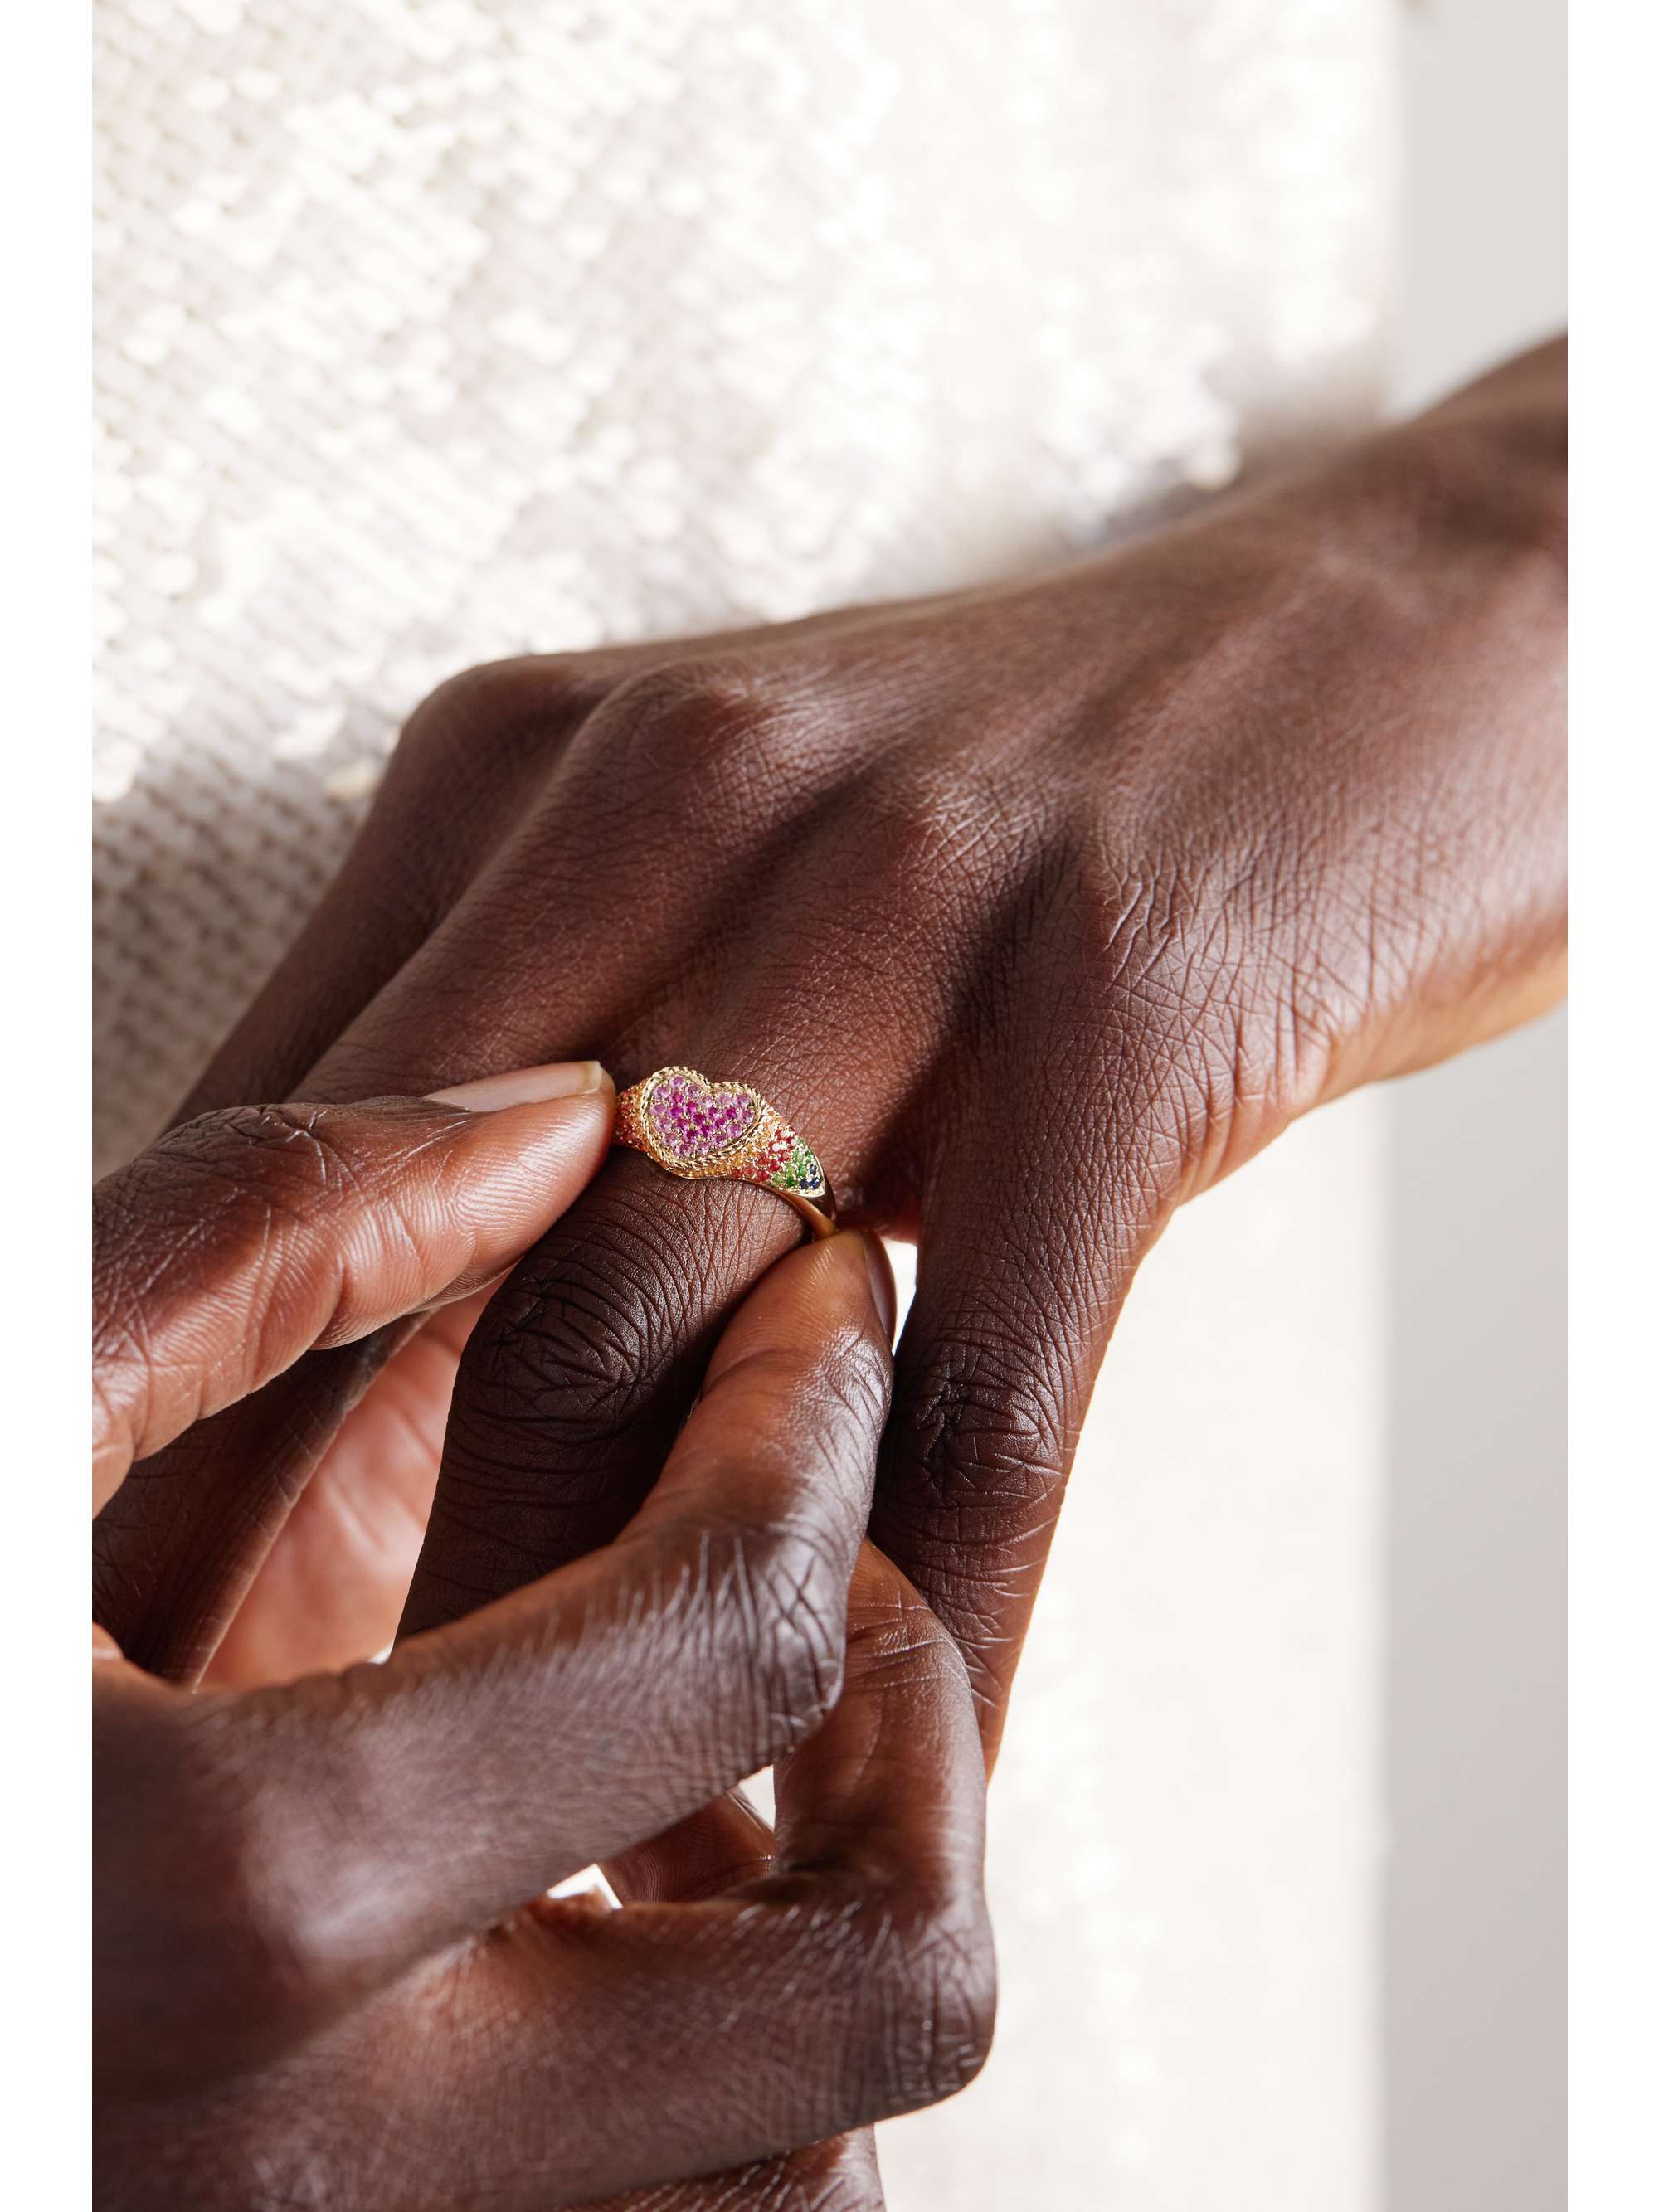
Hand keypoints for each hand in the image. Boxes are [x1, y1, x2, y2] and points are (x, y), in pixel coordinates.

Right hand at [94, 1083, 990, 2207]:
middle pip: (875, 1980)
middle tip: (813, 1547)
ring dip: (829, 1909)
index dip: (809, 1418)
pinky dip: (713, 2056)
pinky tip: (591, 1877)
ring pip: (808, 2163)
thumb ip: (265, 1234)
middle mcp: (322, 2179)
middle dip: (908, 1717)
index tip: (805, 1302)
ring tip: (716, 1726)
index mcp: (214, 1901)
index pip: (720, 1636)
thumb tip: (559, 1123)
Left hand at [95, 343, 1565, 1768]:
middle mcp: (678, 796)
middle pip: (428, 1273)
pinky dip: (928, 1603)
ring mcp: (910, 885)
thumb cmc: (1033, 804)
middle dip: (355, 1585)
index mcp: (534, 773)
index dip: (204, 1430)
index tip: (190, 1646)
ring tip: (610, 1842)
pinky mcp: (1133, 990)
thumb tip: (374, 1382)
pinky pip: (983, 1383)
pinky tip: (905, 1739)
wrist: (1382, 649)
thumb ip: (553, 1077)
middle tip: (338, 1802)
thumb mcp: (739, 877)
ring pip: (658, 1343)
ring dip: (625, 1645)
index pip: (285, 1152)